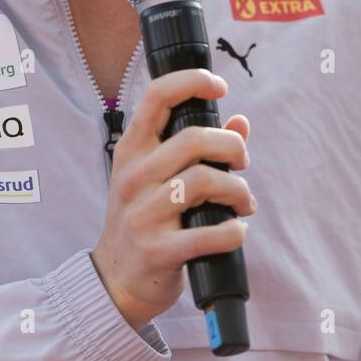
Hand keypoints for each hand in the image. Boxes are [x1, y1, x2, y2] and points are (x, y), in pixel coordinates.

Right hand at [90, 68, 253, 331]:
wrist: (116, 279)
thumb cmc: (145, 218)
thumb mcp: (157, 177)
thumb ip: (197, 148)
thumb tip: (241, 123)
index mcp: (131, 150)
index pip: (156, 96)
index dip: (192, 82)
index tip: (220, 86)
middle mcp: (133, 176)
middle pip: (194, 139)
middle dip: (233, 148)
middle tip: (242, 164)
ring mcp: (142, 214)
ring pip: (205, 181)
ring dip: (238, 192)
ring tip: (244, 203)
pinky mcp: (157, 250)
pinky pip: (209, 233)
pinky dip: (233, 231)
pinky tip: (236, 231)